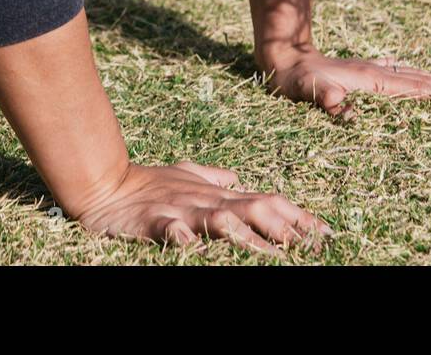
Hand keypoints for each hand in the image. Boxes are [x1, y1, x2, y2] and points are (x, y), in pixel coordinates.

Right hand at [72, 161, 332, 255]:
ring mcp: (182, 211)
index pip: (267, 201)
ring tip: (273, 256)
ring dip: (249, 237)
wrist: (104, 181)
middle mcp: (207, 201)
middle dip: (285, 229)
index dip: (298, 217)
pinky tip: (195, 248)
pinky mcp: (155, 221)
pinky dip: (185, 238)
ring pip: (222, 221)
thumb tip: (238, 178)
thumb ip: (214, 177)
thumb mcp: (186, 175)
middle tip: (312, 247)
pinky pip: (172, 230)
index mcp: (218, 194)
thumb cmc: (146, 182)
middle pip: (254, 209)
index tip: (326, 233)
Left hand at [257, 45, 430, 119]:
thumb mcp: (304, 90)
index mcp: (369, 79)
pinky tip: (418, 77)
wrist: (283, 56)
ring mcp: (370, 69)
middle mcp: (375, 72)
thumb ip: (323, 96)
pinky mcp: (362, 71)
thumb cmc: (293, 79)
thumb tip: (341, 104)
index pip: (411, 87)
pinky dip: (413, 77)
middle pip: (418, 79)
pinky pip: (396, 74)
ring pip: (410, 75)